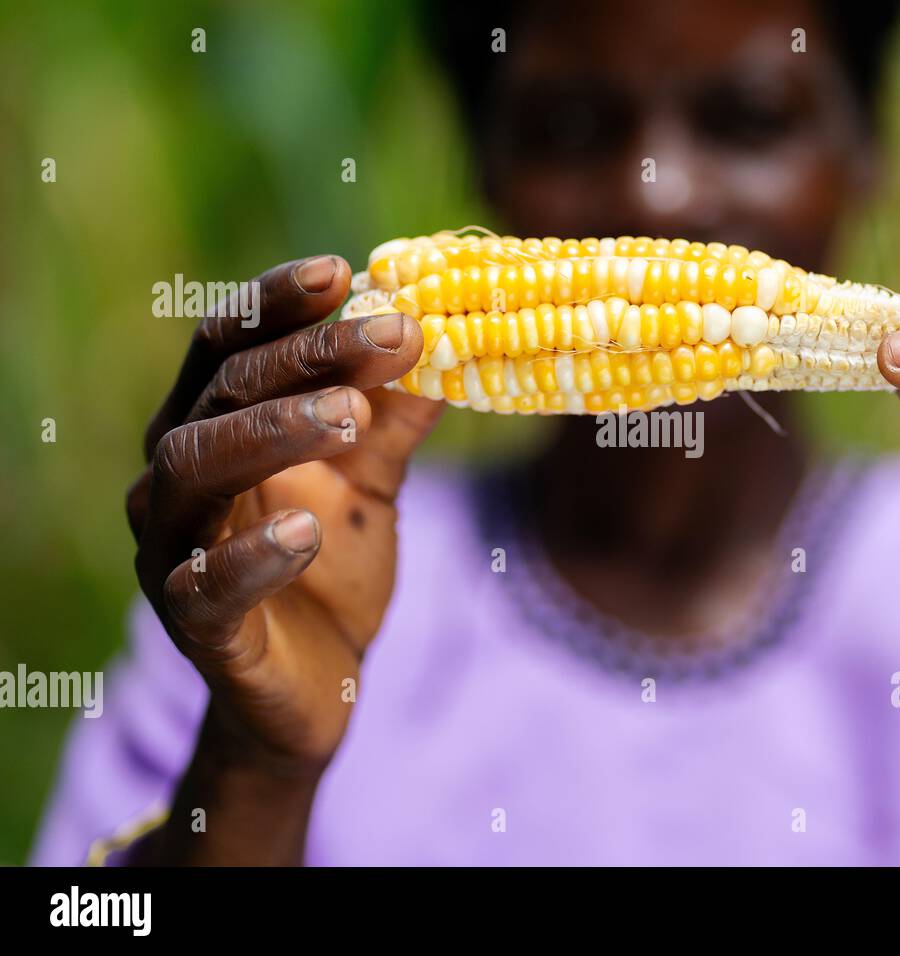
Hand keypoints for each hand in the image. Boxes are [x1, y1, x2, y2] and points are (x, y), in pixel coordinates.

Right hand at [128, 256, 438, 771]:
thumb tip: (452, 332)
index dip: (278, 302)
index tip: (345, 269)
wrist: (314, 689)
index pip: (230, 345)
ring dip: (272, 431)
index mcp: (212, 429)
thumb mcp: (370, 481)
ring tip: (348, 414)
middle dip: (306, 356)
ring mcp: (172, 551)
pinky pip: (205, 585)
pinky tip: (307, 529)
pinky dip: (252, 553)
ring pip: (193, 469)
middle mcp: (175, 479)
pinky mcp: (195, 627)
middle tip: (392, 333)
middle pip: (221, 392)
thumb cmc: (329, 570)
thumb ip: (394, 415)